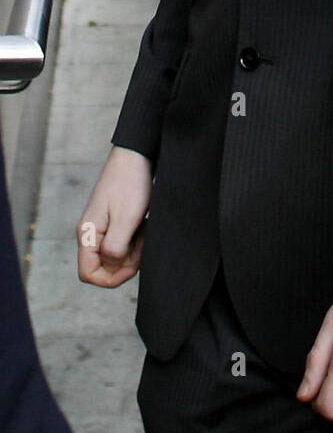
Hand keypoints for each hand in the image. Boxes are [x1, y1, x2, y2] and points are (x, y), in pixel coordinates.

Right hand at [77, 146, 151, 286]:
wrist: (136, 154)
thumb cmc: (130, 183)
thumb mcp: (126, 219)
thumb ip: (115, 247)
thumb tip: (110, 267)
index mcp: (87, 234)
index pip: (88, 273)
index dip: (111, 278)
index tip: (132, 267)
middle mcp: (91, 233)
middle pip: (104, 266)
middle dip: (126, 263)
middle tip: (143, 244)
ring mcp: (102, 226)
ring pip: (116, 254)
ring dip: (133, 250)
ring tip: (145, 231)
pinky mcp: (114, 220)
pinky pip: (123, 241)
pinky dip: (136, 239)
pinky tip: (144, 226)